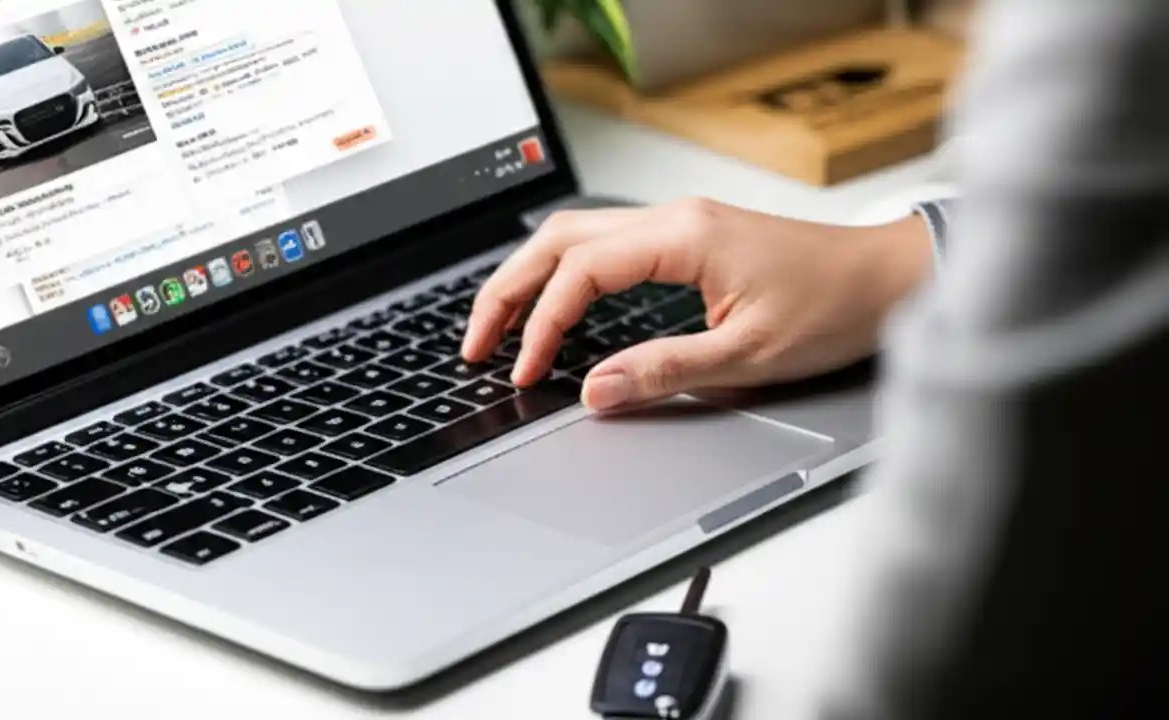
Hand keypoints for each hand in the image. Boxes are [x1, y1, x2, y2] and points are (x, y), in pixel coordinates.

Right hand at [462, 198, 932, 410]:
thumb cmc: (836, 308)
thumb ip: (662, 372)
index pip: (581, 271)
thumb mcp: (747, 355)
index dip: (542, 323)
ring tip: (500, 326)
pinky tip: (557, 307)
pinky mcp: (689, 238)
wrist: (892, 279)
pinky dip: (568, 276)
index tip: (527, 370)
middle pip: (560, 239)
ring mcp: (680, 223)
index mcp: (683, 235)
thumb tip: (593, 392)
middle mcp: (674, 217)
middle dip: (509, 290)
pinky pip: (607, 247)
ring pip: (578, 237)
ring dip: (532, 278)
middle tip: (476, 342)